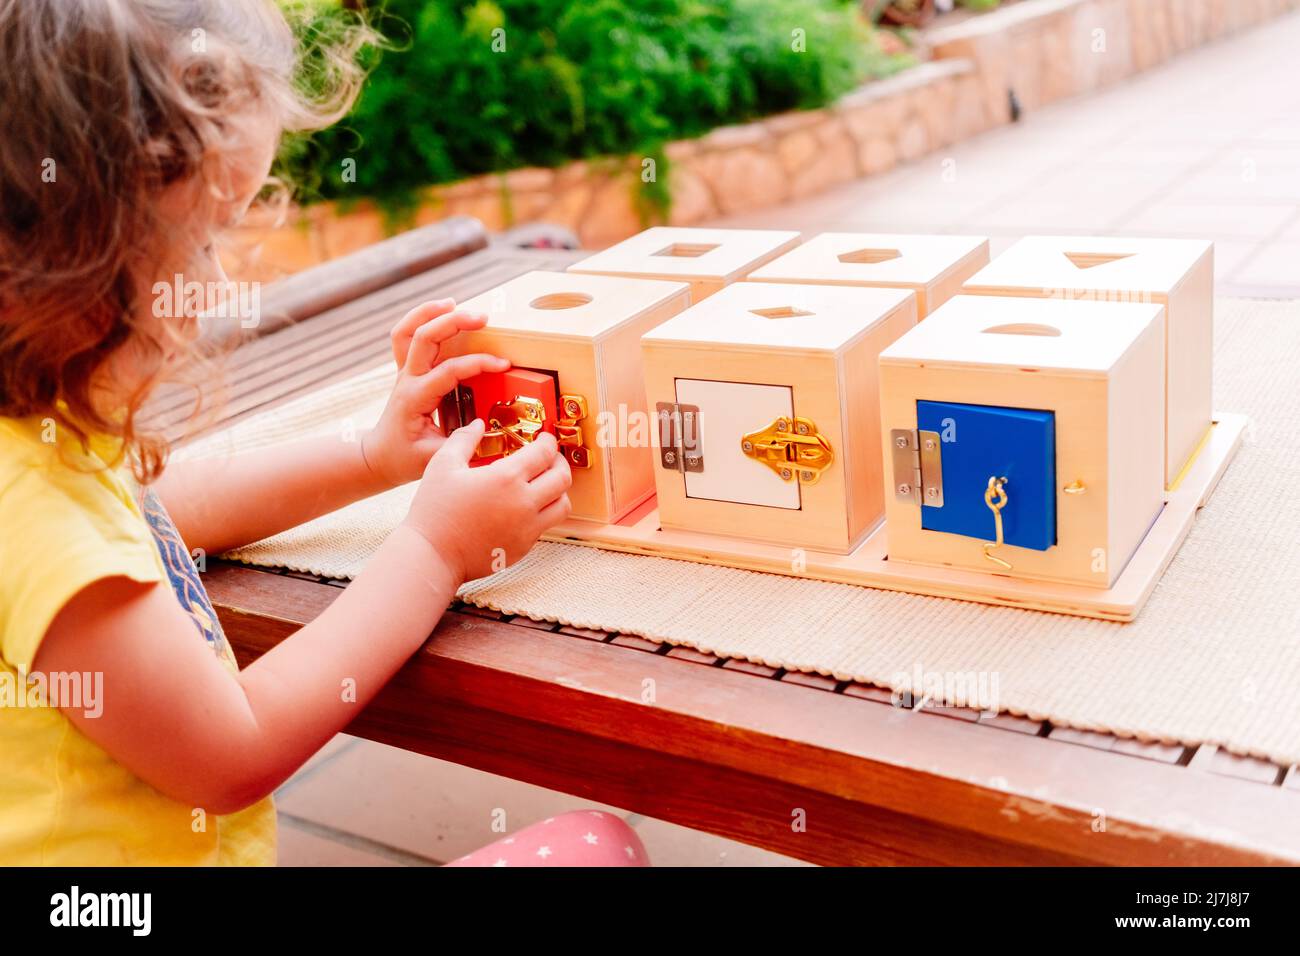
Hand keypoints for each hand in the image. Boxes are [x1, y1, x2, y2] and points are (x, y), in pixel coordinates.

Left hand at [361, 298, 508, 485]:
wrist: (379, 456)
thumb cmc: (405, 458)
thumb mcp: (434, 458)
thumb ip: (460, 444)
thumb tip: (487, 428)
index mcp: (415, 398)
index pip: (448, 371)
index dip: (478, 364)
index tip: (503, 365)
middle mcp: (407, 379)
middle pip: (424, 337)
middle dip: (453, 322)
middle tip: (483, 318)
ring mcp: (404, 371)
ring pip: (409, 330)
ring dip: (430, 312)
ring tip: (456, 303)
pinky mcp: (407, 369)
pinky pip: (406, 334)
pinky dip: (421, 317)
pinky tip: (442, 309)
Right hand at [403, 420, 572, 582]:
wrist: (432, 555)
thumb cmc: (435, 512)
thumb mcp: (443, 465)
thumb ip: (463, 439)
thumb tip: (478, 424)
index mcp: (506, 478)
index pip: (544, 453)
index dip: (548, 442)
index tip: (544, 439)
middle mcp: (523, 503)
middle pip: (562, 478)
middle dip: (559, 462)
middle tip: (550, 458)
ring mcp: (527, 528)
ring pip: (562, 505)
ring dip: (559, 490)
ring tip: (545, 484)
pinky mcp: (524, 546)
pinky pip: (546, 526)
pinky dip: (544, 512)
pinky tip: (527, 506)